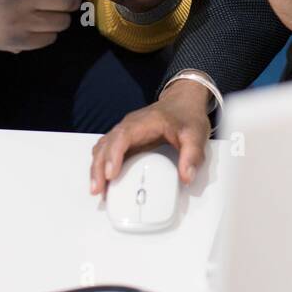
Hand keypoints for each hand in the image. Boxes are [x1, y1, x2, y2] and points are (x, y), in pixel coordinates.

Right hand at [90, 80, 210, 194]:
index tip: (111, 173)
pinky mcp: (125, 140)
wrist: (183, 101)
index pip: (122, 136)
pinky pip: (107, 151)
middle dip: (99, 167)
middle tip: (99, 189)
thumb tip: (186, 177)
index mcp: (144, 122)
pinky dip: (101, 166)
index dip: (114, 155)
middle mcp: (129, 126)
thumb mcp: (195, 134)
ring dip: (97, 168)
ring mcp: (125, 132)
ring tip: (98, 190)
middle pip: (106, 144)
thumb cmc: (186, 116)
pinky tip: (104, 182)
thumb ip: (192, 155)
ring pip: (102, 148)